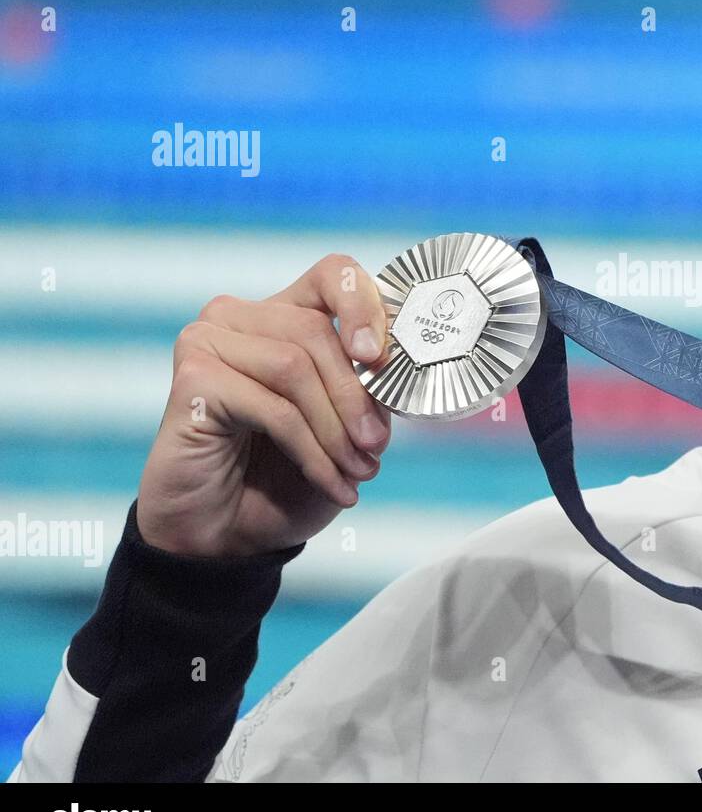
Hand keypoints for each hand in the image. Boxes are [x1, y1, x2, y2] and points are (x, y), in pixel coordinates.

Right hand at [136, 254, 393, 556]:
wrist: (227, 536)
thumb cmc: (286, 475)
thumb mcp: (345, 427)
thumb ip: (367, 387)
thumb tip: (398, 368)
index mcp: (284, 313)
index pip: (333, 275)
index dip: (364, 304)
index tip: (379, 355)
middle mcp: (239, 316)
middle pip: (316, 331)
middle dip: (356, 396)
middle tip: (376, 447)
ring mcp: (208, 341)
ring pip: (295, 368)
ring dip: (335, 429)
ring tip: (357, 471)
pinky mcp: (193, 378)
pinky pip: (271, 407)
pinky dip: (310, 451)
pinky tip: (330, 483)